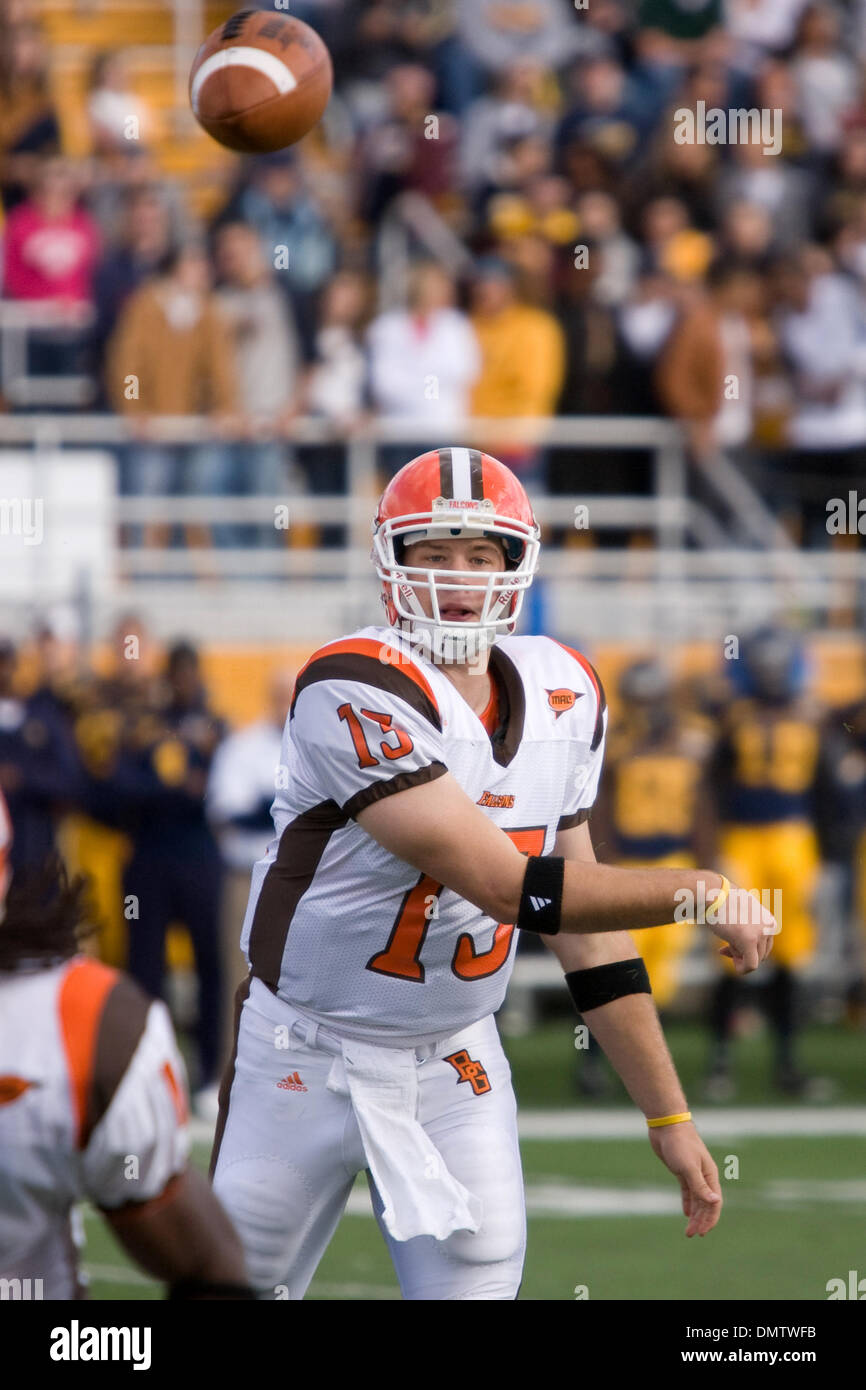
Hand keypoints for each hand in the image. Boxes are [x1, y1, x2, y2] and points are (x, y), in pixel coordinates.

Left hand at [648, 1122, 721, 1237]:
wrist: (667, 1125)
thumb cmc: (679, 1144)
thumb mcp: (689, 1167)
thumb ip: (700, 1185)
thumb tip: (715, 1202)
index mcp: (710, 1175)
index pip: (714, 1202)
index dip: (710, 1218)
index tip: (702, 1232)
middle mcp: (704, 1175)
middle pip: (706, 1203)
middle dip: (701, 1220)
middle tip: (693, 1235)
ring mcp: (692, 1172)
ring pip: (696, 1199)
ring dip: (695, 1215)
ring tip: (689, 1230)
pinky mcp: (681, 1170)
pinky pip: (687, 1190)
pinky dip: (688, 1202)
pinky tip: (686, 1213)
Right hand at [705, 881, 776, 975]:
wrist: (711, 892)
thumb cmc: (721, 901)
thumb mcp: (740, 913)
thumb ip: (747, 928)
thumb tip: (743, 948)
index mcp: (769, 921)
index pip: (764, 946)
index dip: (748, 950)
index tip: (728, 945)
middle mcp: (769, 927)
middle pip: (761, 955)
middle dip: (742, 954)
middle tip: (724, 948)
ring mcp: (760, 934)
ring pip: (755, 960)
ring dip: (738, 957)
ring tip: (724, 946)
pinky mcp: (749, 941)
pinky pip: (750, 965)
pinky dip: (741, 969)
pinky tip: (724, 956)